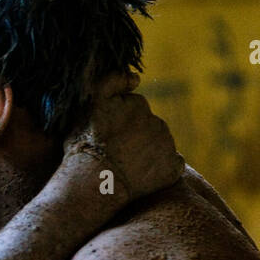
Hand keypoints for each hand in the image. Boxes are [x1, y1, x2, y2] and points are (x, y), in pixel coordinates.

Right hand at [62, 72, 181, 204]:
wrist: (96, 181)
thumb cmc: (87, 143)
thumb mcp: (91, 101)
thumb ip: (113, 80)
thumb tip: (136, 77)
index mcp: (139, 105)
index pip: (132, 110)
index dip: (118, 123)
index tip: (106, 137)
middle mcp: (157, 122)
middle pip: (148, 127)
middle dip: (135, 137)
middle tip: (115, 153)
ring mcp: (167, 146)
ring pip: (159, 145)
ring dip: (147, 152)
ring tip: (125, 166)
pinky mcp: (172, 169)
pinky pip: (172, 165)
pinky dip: (161, 169)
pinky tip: (143, 177)